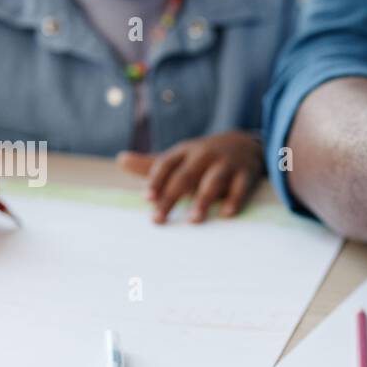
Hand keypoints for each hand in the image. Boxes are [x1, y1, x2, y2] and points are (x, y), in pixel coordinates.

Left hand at [118, 131, 263, 223]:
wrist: (246, 145)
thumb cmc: (204, 158)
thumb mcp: (180, 157)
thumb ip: (152, 165)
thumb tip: (120, 160)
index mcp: (185, 152)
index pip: (166, 164)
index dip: (156, 180)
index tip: (148, 199)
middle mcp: (204, 155)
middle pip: (185, 176)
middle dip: (171, 197)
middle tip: (159, 219)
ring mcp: (226, 164)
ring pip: (213, 181)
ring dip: (203, 200)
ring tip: (193, 220)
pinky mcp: (246, 173)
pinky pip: (241, 187)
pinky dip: (235, 200)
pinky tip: (227, 215)